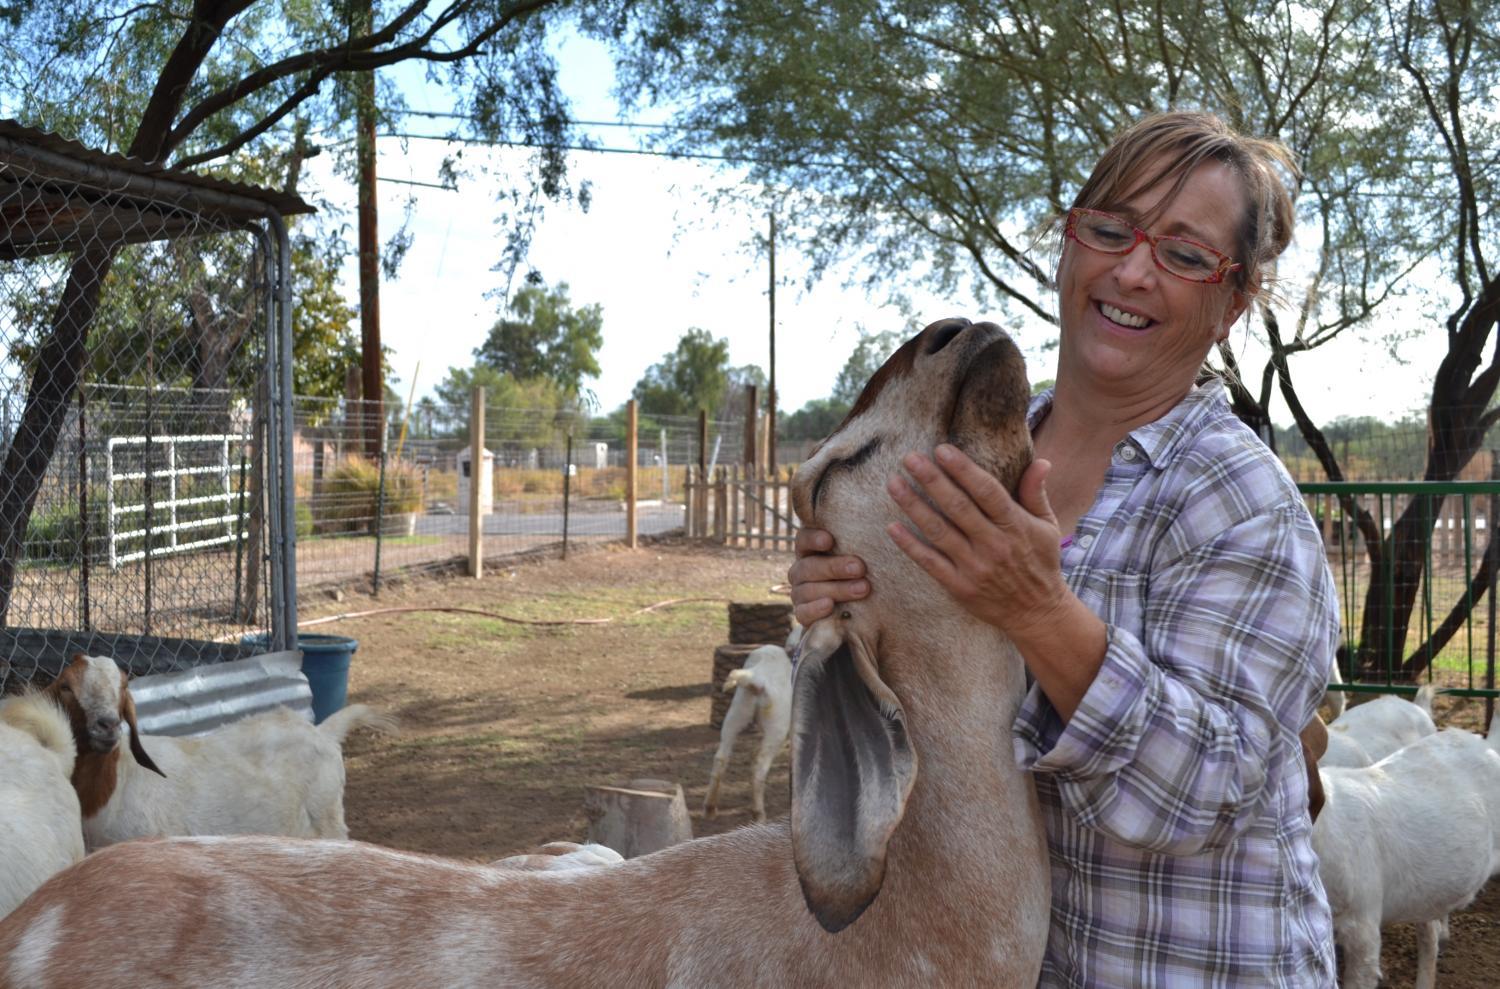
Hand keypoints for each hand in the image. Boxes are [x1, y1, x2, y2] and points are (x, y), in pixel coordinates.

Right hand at [788, 527, 869, 625]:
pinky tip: (830, 605)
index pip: (803, 539)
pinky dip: (816, 609)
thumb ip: (858, 546)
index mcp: (810, 551)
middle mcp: (801, 570)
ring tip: (862, 589)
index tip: (829, 540)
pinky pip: (803, 612)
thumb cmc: (856, 575)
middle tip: (860, 568)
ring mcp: (799, 593)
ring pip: (808, 590)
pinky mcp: (802, 614)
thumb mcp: (856, 558)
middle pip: (809, 566)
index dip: (813, 539)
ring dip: (836, 589)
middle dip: (835, 567)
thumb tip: (887, 529)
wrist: (849, 613)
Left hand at [885, 444, 1070, 642]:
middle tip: (909, 458)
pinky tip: (892, 527)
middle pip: (958, 507)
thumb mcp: (1047, 527)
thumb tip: (1041, 460)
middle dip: (932, 480)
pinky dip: (910, 545)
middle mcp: (994, 545)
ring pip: (939, 531)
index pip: (987, 491)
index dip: (963, 470)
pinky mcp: (959, 586)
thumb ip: (1036, 493)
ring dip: (913, 506)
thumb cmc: (1040, 563)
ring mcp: (974, 567)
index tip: (942, 449)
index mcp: (1015, 526)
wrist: (1037, 613)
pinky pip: (930, 562)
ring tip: (894, 483)